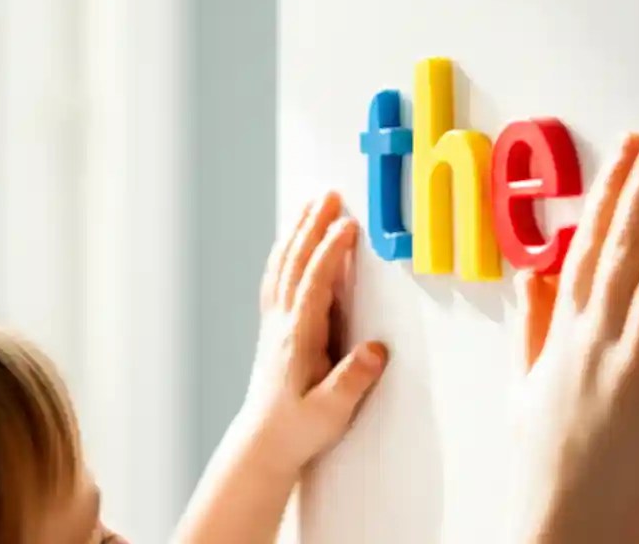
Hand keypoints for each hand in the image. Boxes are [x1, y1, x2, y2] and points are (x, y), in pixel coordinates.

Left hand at [239, 191, 388, 472]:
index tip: (346, 226)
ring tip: (312, 204)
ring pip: (284, 265)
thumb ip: (351, 380)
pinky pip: (278, 277)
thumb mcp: (331, 411)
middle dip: (313, 226)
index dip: (330, 253)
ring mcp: (275, 322)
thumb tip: (375, 350)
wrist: (263, 442)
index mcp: (298, 338)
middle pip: (296, 263)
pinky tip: (292, 240)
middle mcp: (283, 324)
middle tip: (329, 195)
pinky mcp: (275, 326)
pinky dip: (285, 252)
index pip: (314, 285)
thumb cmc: (298, 429)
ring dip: (298, 232)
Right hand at [514, 115, 638, 543]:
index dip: (614, 190)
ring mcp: (638, 383)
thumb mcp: (526, 392)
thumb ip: (536, 326)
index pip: (590, 246)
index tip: (633, 147)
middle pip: (630, 250)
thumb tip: (540, 272)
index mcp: (566, 340)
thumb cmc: (548, 473)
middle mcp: (599, 350)